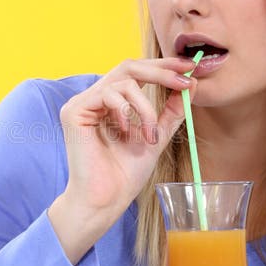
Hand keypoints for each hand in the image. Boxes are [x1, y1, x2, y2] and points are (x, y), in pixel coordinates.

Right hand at [58, 57, 195, 216]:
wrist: (107, 199)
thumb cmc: (126, 173)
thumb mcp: (157, 135)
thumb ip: (171, 110)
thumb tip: (191, 83)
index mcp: (110, 103)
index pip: (136, 73)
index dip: (163, 67)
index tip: (190, 69)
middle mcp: (94, 99)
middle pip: (129, 67)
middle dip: (161, 72)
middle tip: (185, 79)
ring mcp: (82, 103)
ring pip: (124, 81)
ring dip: (146, 108)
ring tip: (150, 136)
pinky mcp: (74, 111)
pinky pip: (108, 94)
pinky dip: (126, 111)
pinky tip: (126, 133)